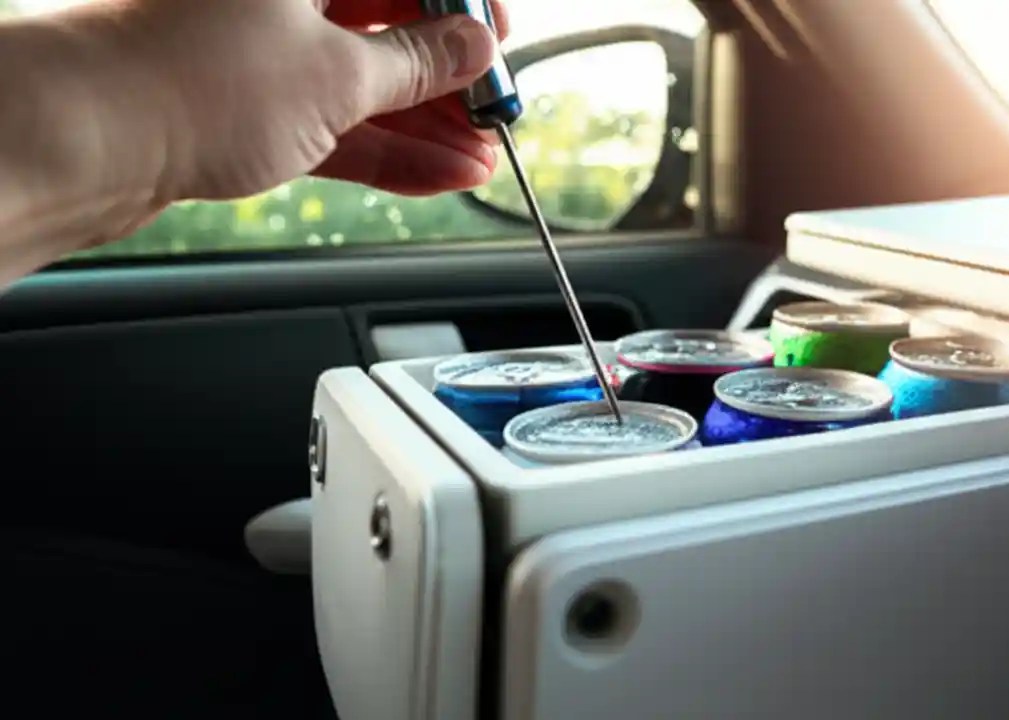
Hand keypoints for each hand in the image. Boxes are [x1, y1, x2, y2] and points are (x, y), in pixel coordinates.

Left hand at [119, 0, 509, 202]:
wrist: (85, 141)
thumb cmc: (192, 79)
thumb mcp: (336, 73)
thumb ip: (416, 62)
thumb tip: (472, 47)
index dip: (460, 4)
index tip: (495, 42)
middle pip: (388, 22)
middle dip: (449, 74)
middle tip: (492, 114)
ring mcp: (262, 47)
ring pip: (364, 78)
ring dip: (426, 122)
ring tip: (478, 159)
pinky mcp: (248, 104)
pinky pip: (334, 120)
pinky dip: (385, 148)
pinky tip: (438, 174)